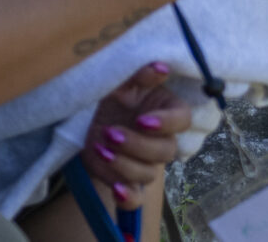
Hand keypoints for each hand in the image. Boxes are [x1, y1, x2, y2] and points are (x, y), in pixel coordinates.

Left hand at [80, 64, 189, 216]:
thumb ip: (141, 75)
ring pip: (148, 174)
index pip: (183, 120)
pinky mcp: (124, 180)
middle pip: (166, 151)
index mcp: (167, 110)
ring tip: (100, 149)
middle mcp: (161, 139)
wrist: (84, 116)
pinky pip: (135, 198)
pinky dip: (128, 197)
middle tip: (110, 133)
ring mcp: (144, 162)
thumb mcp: (123, 79)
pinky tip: (115, 189)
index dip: (166, 123)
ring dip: (123, 165)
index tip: (142, 119)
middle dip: (137, 145)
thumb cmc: (110, 93)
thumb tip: (161, 68)